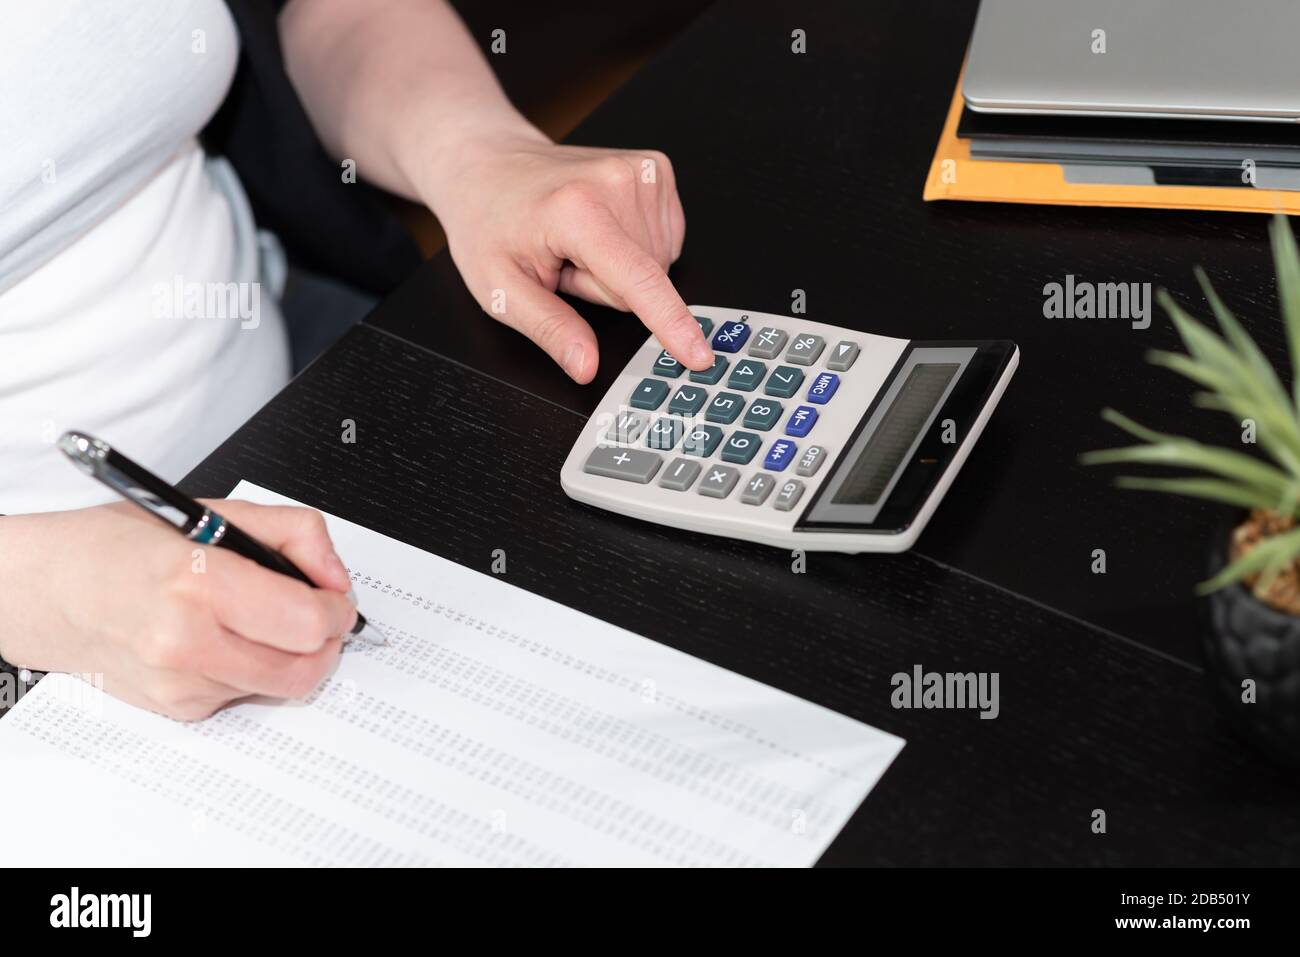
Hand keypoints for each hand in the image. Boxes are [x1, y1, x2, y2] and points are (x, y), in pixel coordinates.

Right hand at [0, 500, 357, 719]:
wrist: (50, 591)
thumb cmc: (122, 546)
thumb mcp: (212, 512)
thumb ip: (294, 535)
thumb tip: (336, 576)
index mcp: (197, 584)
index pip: (305, 621)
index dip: (337, 610)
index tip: (336, 598)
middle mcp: (187, 643)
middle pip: (303, 667)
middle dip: (325, 640)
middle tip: (318, 613)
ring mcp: (181, 684)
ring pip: (281, 686)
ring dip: (290, 656)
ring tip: (263, 618)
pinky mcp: (178, 709)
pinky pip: (247, 694)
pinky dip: (253, 668)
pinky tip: (223, 637)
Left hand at [421, 130, 713, 382]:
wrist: (489, 165)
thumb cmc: (490, 220)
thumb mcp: (501, 290)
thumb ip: (550, 329)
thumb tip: (586, 365)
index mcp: (576, 210)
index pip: (639, 280)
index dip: (671, 324)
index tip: (698, 355)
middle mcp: (616, 182)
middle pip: (645, 280)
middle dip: (606, 286)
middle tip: (564, 262)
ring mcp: (641, 171)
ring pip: (659, 263)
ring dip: (619, 265)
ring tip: (578, 243)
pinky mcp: (656, 170)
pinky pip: (666, 241)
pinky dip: (634, 246)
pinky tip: (602, 230)